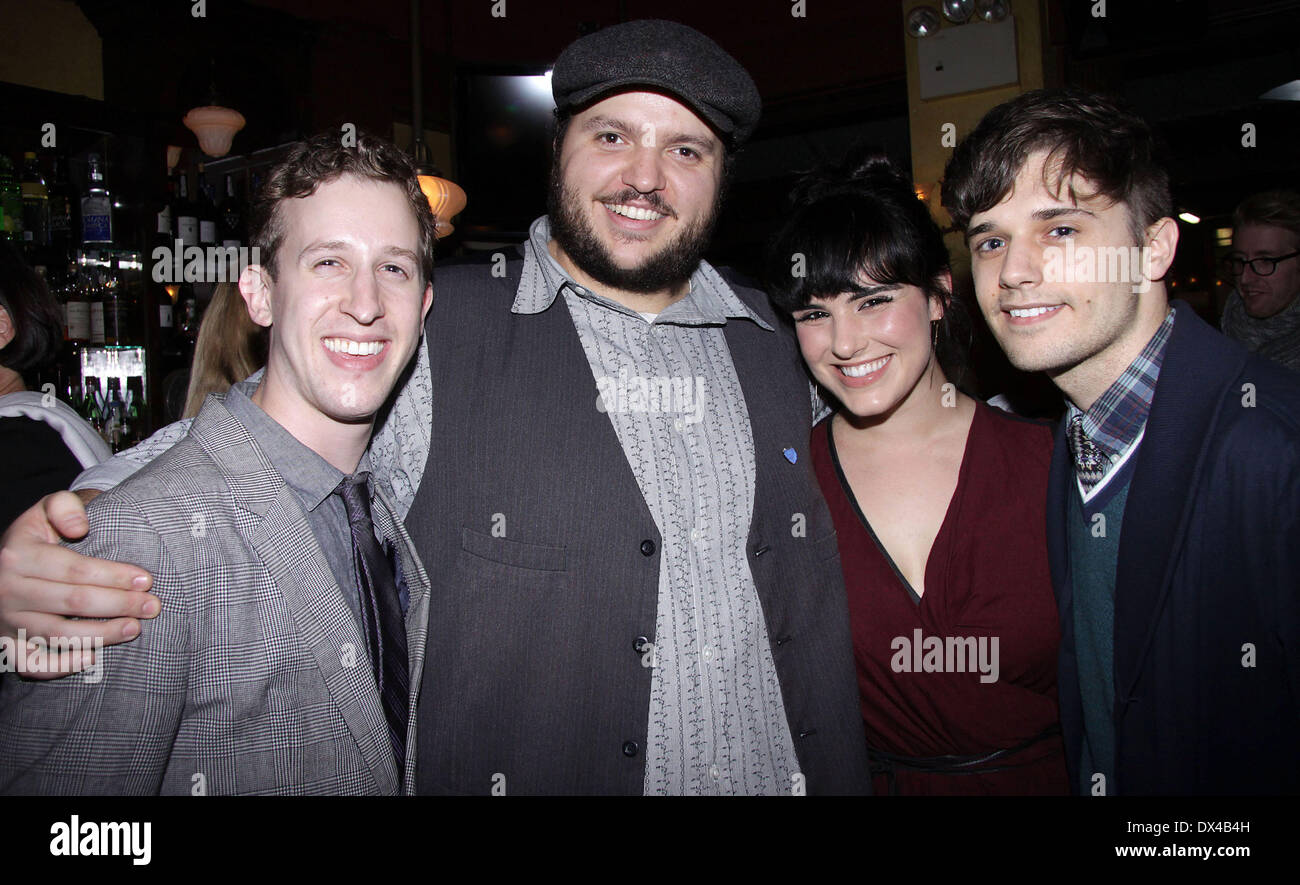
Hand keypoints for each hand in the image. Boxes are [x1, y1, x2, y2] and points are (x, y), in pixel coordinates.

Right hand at [0, 491, 157, 678]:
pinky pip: (33, 663)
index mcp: (18, 556)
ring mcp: (6, 620)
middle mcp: (8, 591)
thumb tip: (80, 527)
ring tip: (135, 628)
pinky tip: (93, 656)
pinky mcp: (7, 643)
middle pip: (73, 602)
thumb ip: (64, 507)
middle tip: (152, 606)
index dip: (114, 576)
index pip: (74, 569)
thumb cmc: (39, 536)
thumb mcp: (45, 510)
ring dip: (101, 634)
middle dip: (119, 604)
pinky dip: (62, 665)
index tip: (147, 579)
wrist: (5, 563)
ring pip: (58, 635)